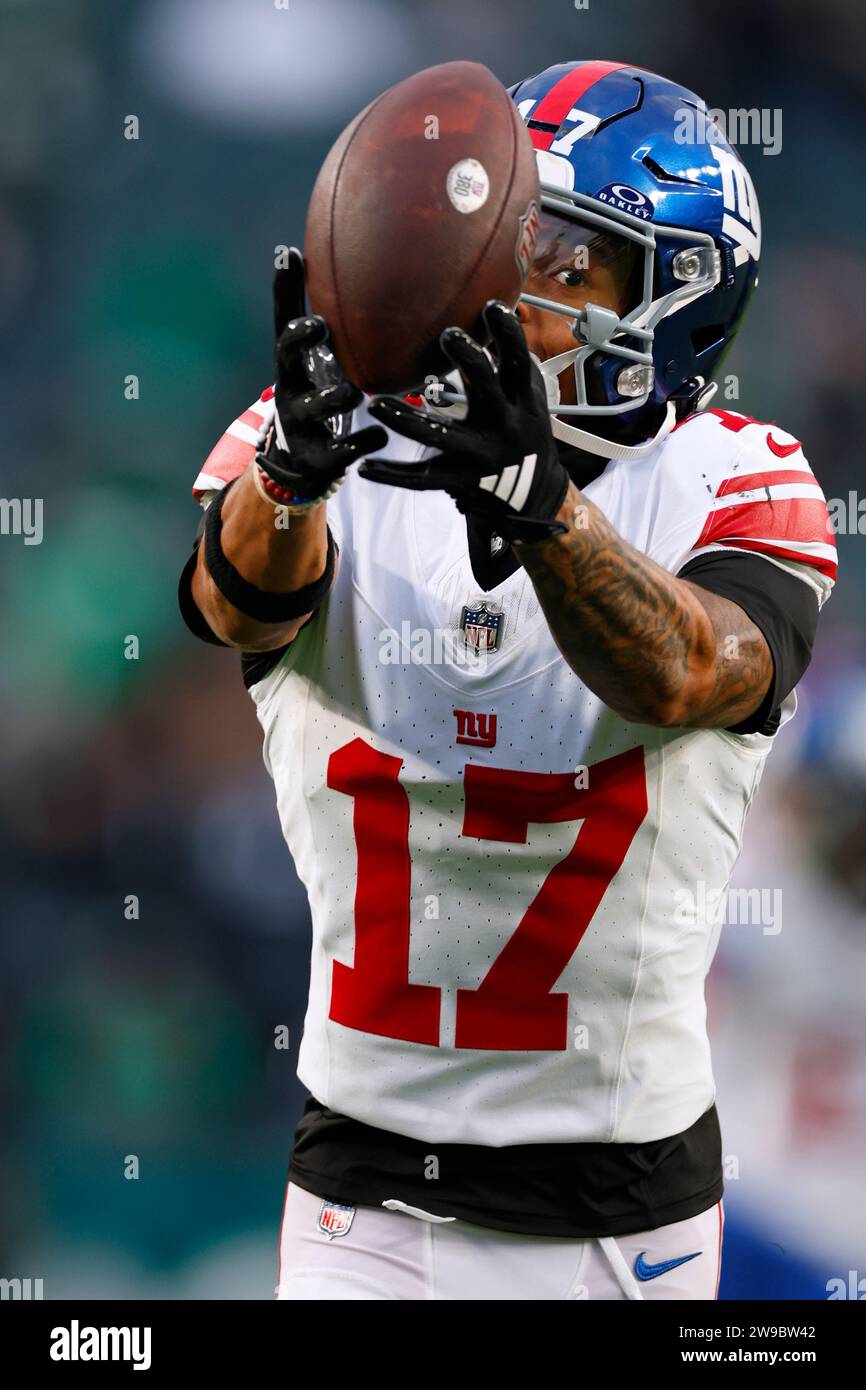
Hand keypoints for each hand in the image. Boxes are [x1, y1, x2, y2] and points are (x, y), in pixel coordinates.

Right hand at [259, 249, 386, 502]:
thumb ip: (316, 321)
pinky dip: (363, 441)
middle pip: (284, 359)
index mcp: (292, 364)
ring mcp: (301, 424)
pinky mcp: (319, 458)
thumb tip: (307, 252)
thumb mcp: (312, 363)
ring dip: (335, 396)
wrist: (302, 463)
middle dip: (300, 340)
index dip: (284, 290)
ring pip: (315, 406)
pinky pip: (344, 449)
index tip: (293, 256)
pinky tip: (381, 436)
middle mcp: (289, 389)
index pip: (283, 320)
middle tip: (319, 325)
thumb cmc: (315, 396)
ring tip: (353, 393)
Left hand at [359, 301, 568, 540]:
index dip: (508, 335)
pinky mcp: (460, 481)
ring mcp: (480, 456)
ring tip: (375, 405)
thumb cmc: (523, 434)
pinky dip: (393, 474)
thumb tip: (495, 309)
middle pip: (487, 388)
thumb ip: (511, 367)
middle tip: (446, 334)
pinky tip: (365, 467)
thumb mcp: (528, 401)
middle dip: (469, 360)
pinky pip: (421, 480)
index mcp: (521, 402)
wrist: (534, 496)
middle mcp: (504, 426)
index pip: (519, 363)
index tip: (492, 306)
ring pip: (440, 436)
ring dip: (406, 420)